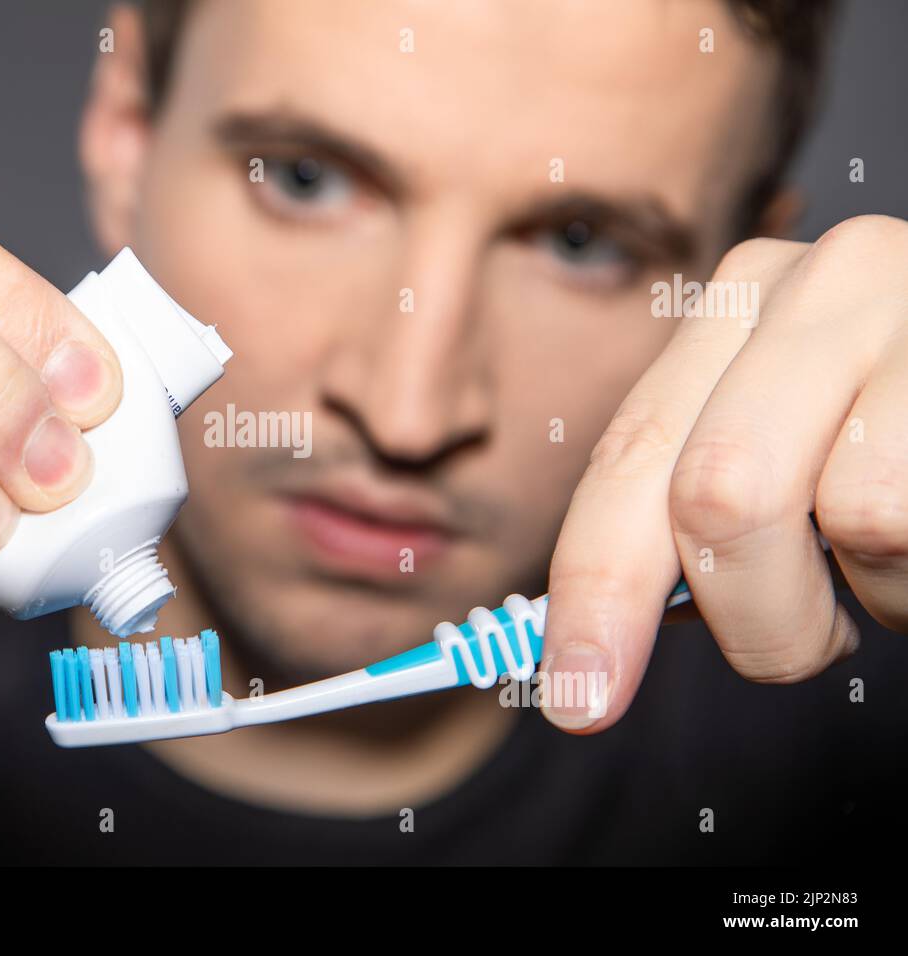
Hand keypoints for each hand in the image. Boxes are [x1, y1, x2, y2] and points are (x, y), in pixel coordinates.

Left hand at [541, 215, 907, 730]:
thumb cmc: (897, 437)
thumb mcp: (794, 443)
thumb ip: (703, 502)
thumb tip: (611, 626)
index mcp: (740, 303)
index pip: (630, 456)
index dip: (594, 587)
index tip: (576, 699)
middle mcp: (822, 281)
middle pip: (719, 490)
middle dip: (746, 613)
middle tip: (785, 653)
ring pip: (854, 518)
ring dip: (875, 593)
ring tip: (897, 558)